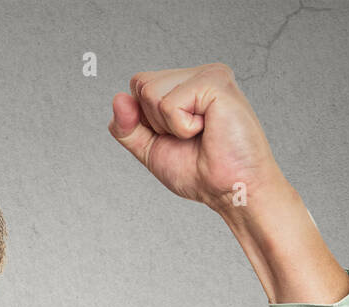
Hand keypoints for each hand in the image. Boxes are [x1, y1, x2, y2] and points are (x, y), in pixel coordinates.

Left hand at [108, 63, 284, 210]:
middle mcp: (198, 74)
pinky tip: (207, 130)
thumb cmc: (201, 172)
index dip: (144, 119)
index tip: (176, 137)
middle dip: (154, 122)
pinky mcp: (215, 81)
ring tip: (200, 133)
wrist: (230, 190)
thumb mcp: (150, 149)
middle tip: (190, 137)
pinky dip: (181, 127)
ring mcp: (209, 74)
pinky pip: (169, 103)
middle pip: (140, 84)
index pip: (138, 85)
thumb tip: (117, 98)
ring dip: (169, 126)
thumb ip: (127, 127)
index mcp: (185, 85)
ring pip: (150, 92)